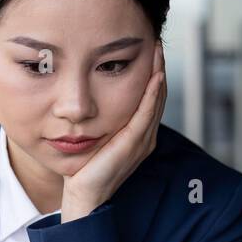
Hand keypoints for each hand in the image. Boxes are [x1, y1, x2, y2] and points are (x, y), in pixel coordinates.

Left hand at [60, 42, 166, 221]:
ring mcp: (142, 142)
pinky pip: (146, 115)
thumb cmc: (84, 172)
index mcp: (138, 135)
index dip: (151, 72)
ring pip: (155, 101)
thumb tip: (86, 98)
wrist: (83, 200)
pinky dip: (152, 95)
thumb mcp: (94, 139)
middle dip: (157, 67)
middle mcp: (145, 137)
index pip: (149, 97)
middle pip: (156, 95)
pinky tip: (155, 76)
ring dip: (158, 74)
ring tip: (157, 51)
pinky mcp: (134, 146)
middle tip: (156, 41)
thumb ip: (99, 120)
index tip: (147, 48)